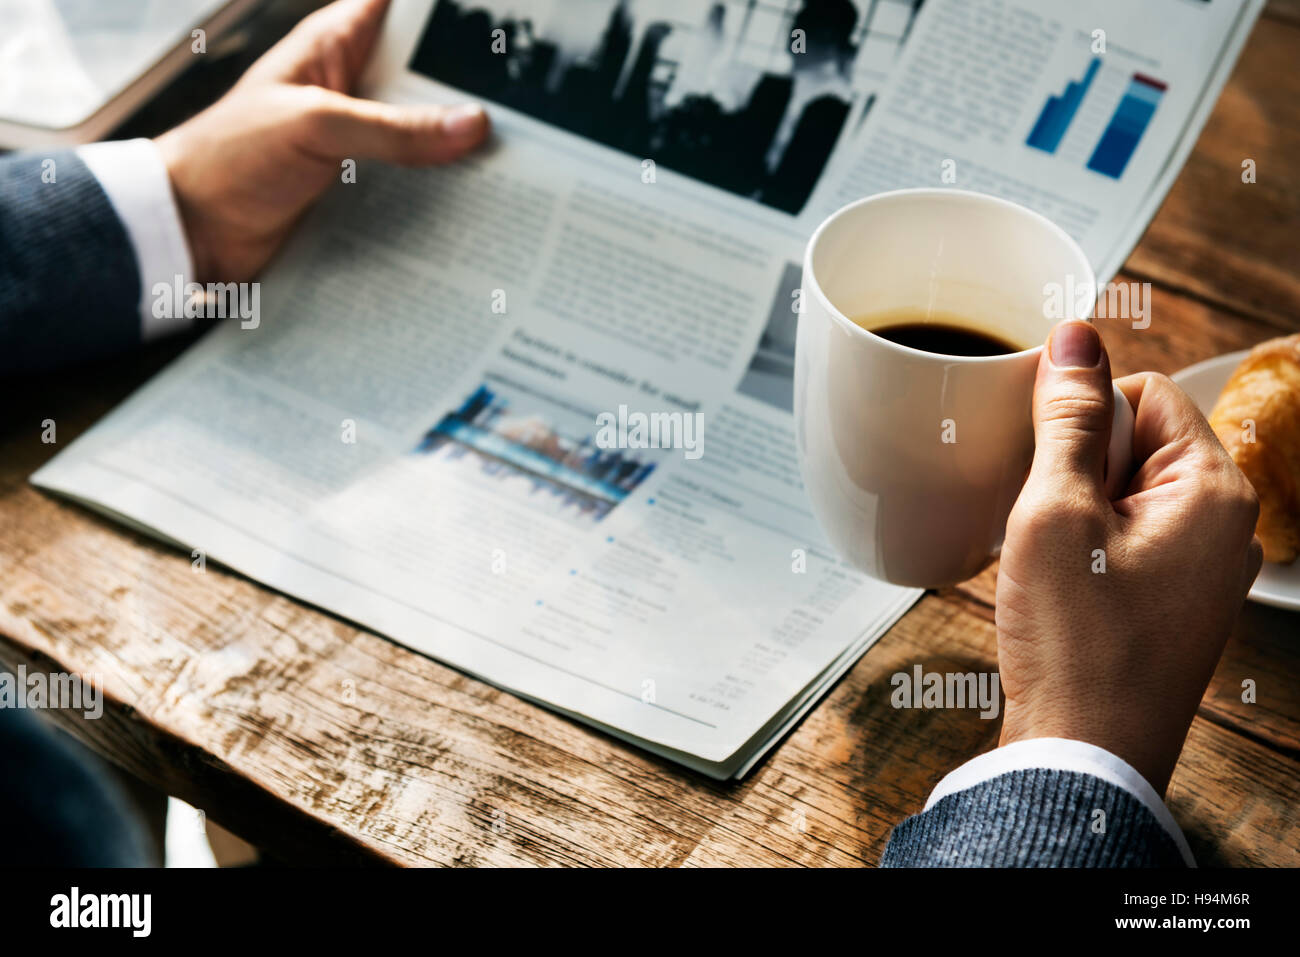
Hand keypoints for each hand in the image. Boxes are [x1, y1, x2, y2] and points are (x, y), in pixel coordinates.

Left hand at [155, 0, 488, 281]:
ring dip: (458, 153)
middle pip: (428, 78)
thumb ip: (394, 127)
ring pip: (425, 137)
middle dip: (470, 92)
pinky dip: (439, 197)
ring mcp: (357, 143)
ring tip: (515, 163)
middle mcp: (351, 90)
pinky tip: (472, 209)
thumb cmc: (229, 158)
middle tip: (526, 111)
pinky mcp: (359, 191)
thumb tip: (471, 125)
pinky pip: (411, 187)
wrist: (189, 232)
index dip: (445, 15)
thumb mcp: (315, 126)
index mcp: (334, 47)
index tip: (499, 28)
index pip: (400, 9)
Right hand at [995, 320, 1261, 794]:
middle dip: (1076, 464)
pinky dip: (1085, 542)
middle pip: (1140, 439)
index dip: (1080, 416)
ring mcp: (1202, 566)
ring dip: (1075, 505)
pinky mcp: (1174, 598)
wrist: (1081, 754)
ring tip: (1049, 558)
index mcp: (1215, 492)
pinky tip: (1058, 581)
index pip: (1145, 393)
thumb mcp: (1055, 514)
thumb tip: (1076, 336)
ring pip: (1127, 488)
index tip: (1042, 465)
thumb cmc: (1074, 644)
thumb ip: (1067, 419)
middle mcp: (1225, 525)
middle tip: (1044, 522)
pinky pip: (1128, 534)